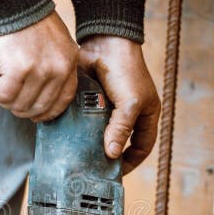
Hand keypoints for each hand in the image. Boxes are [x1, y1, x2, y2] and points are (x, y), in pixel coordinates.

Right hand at [0, 12, 78, 121]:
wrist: (15, 1)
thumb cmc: (32, 20)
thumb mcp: (58, 43)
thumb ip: (56, 65)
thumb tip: (43, 92)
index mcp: (69, 63)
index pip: (63, 100)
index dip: (47, 113)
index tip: (35, 115)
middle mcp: (57, 69)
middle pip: (39, 106)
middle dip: (21, 109)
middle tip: (9, 101)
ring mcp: (39, 70)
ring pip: (20, 104)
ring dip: (5, 102)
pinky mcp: (18, 69)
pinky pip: (5, 95)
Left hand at [79, 36, 160, 174]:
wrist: (104, 41)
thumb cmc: (125, 70)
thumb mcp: (129, 103)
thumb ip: (121, 129)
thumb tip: (111, 154)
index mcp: (144, 115)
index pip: (142, 146)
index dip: (131, 161)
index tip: (116, 172)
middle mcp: (127, 113)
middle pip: (118, 142)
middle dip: (107, 155)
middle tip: (93, 168)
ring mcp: (107, 108)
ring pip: (99, 133)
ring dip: (90, 143)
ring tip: (78, 156)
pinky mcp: (90, 101)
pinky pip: (84, 120)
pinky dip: (77, 128)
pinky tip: (68, 137)